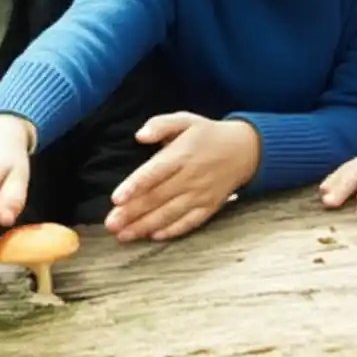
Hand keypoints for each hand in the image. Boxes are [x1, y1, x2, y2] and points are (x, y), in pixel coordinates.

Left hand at [106, 112, 258, 241]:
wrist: (246, 149)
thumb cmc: (207, 134)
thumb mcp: (185, 120)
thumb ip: (160, 125)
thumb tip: (140, 135)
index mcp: (181, 155)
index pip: (154, 173)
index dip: (134, 186)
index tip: (116, 199)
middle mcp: (190, 177)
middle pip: (157, 198)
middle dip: (132, 213)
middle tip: (110, 225)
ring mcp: (201, 194)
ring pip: (170, 213)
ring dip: (145, 226)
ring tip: (124, 235)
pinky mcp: (210, 206)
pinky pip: (190, 222)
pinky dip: (173, 231)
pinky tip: (154, 237)